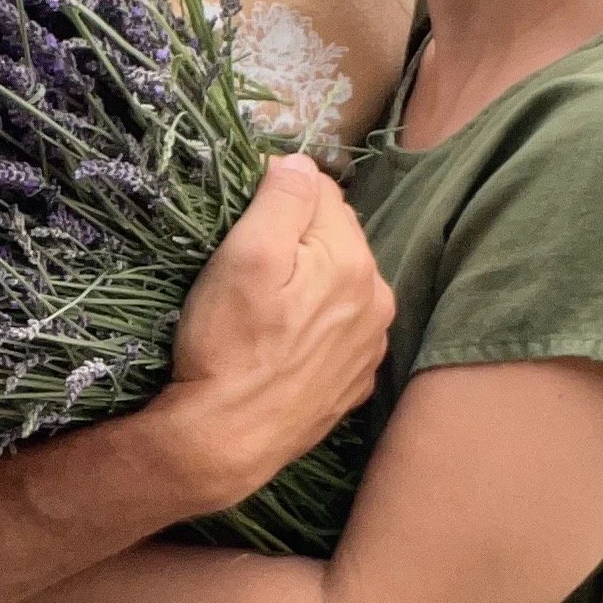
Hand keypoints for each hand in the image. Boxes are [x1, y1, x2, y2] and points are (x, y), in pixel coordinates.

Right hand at [150, 154, 393, 515]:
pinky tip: (280, 340)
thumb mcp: (245, 256)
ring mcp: (368, 348)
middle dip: (298, 235)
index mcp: (354, 262)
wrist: (225, 441)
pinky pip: (337, 331)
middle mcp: (377, 302)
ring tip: (263, 302)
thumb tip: (300, 161)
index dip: (276, 191)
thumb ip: (281, 199)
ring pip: (339, 285)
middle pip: (335, 237)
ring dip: (310, 279)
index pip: (321, 190)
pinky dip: (313, 324)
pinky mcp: (352, 384)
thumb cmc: (228, 344)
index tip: (240, 215)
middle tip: (246, 259)